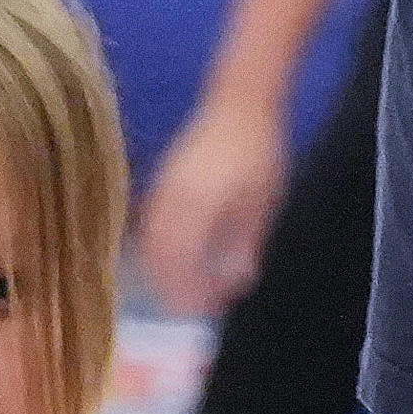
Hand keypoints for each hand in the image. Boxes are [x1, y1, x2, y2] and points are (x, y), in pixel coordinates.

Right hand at [138, 101, 291, 316]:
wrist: (238, 103)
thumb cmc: (259, 153)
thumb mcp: (262, 203)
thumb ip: (246, 244)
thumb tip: (236, 283)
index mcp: (197, 206)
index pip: (181, 261)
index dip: (189, 290)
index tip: (205, 310)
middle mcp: (171, 199)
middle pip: (159, 256)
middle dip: (172, 286)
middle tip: (192, 308)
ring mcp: (161, 188)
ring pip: (149, 241)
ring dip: (162, 269)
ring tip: (183, 289)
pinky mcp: (161, 182)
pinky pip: (149, 225)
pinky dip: (158, 248)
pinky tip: (175, 259)